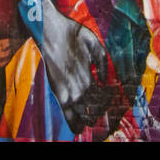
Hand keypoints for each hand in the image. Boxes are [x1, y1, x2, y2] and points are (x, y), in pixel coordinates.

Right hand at [24, 0, 108, 132]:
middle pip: (95, 112)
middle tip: (103, 107)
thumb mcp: (95, 44)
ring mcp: (67, 95)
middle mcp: (79, 91)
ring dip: (90, 118)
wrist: (49, 31)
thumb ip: (103, 64)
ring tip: (92, 116)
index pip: (104, 100)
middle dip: (101, 112)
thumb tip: (104, 80)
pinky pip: (68, 117)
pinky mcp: (57, 95)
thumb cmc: (72, 35)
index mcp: (90, 79)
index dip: (110, 100)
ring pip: (83, 117)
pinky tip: (79, 127)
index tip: (110, 95)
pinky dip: (75, 125)